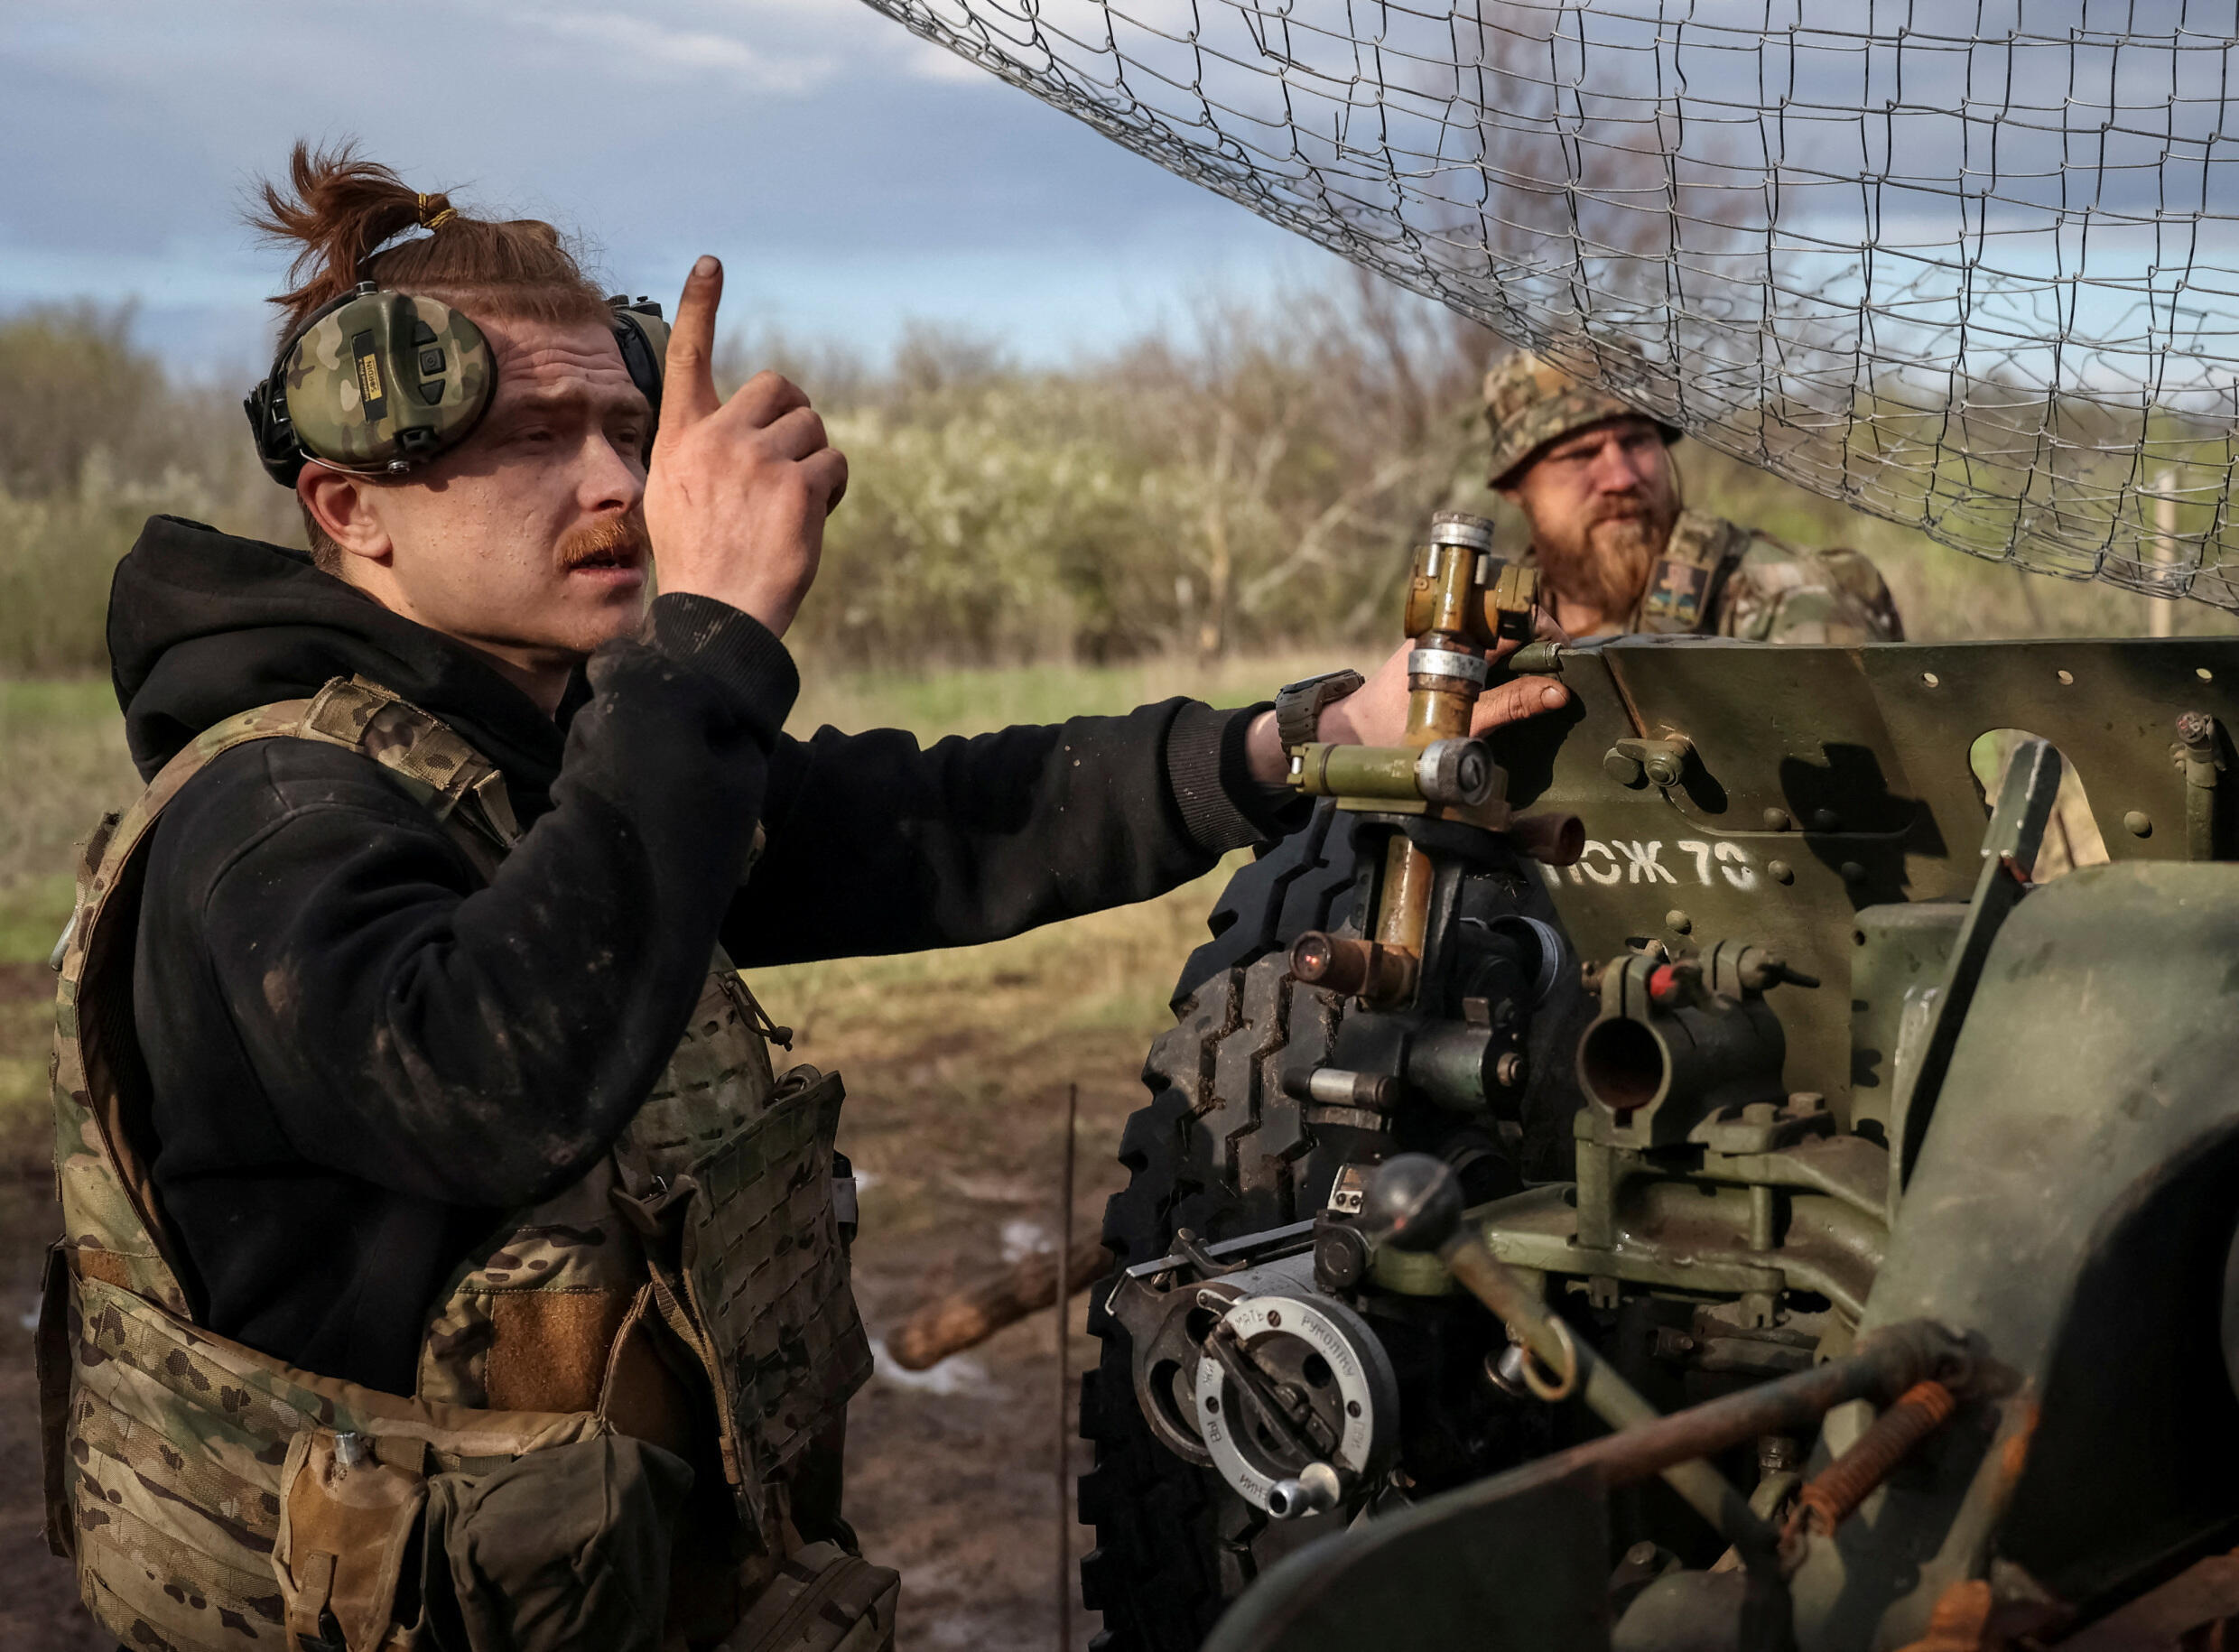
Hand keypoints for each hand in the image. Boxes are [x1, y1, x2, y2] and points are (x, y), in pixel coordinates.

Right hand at [643, 256, 848, 636]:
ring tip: (794, 505)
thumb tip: (753, 436)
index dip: (701, 306)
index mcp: (680, 439)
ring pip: (813, 426)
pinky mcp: (797, 485)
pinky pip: (835, 464)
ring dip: (815, 459)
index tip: (712, 263)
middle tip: (794, 457)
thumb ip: (707, 455)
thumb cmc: (700, 566)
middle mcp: (716, 438)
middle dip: (796, 416)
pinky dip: (832, 491)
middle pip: (779, 387)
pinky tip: (809, 521)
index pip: (687, 357)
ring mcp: (757, 458)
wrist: (714, 617)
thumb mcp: (676, 498)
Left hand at [1243, 628, 1569, 785]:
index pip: (1515, 614)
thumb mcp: (1461, 725)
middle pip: (1510, 618)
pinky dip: (1505, 660)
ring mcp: (1443, 641)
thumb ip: (1511, 705)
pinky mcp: (1438, 655)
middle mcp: (1449, 630)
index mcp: (1454, 636)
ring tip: (1544, 681)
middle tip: (1560, 674)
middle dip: (1540, 640)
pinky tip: (1516, 685)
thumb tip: (1561, 691)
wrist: (1346, 736)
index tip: (1568, 658)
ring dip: (1524, 651)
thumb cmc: (1396, 733)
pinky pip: (1482, 646)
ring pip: (1497, 631)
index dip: (1548, 630)